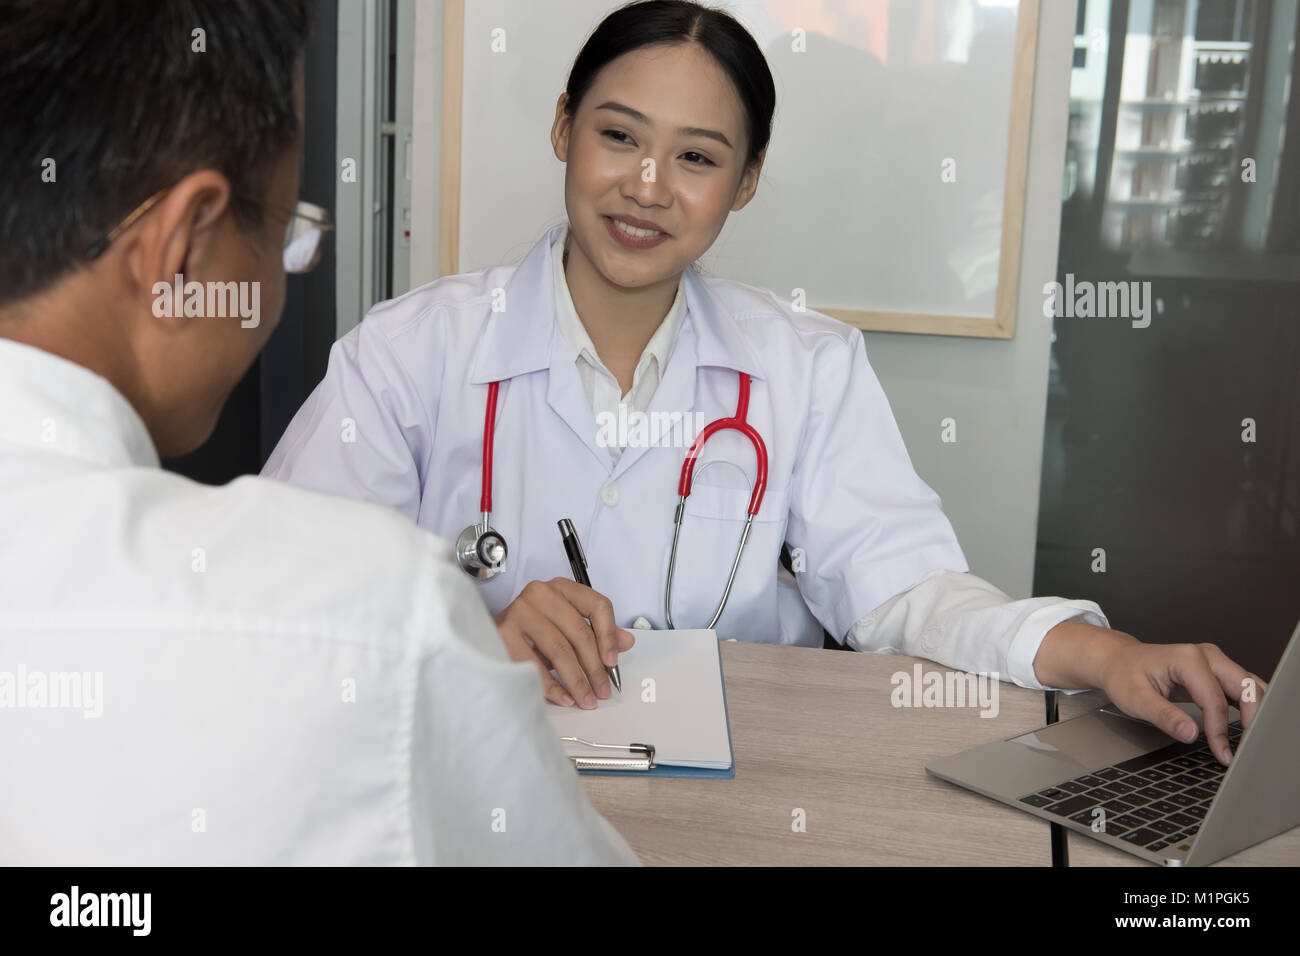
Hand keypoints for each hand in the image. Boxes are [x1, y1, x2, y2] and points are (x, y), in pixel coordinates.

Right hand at [493, 578, 635, 708]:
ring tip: (586, 699)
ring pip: (559, 650)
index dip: (609, 635)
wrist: (485, 634)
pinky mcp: (504, 633)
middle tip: (603, 690)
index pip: (597, 605)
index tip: (612, 661)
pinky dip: (553, 686)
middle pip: (579, 632)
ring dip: (576, 681)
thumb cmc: (532, 630)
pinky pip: (535, 666)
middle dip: (594, 667)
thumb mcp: (567, 627)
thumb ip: (597, 632)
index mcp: (562, 588)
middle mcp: (541, 593)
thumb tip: (626, 642)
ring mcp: (520, 611)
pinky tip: (564, 698)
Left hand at [1035, 622, 1268, 765]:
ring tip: (1251, 743)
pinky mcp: (1217, 672)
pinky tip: (1249, 729)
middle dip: (1253, 720)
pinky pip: (1243, 689)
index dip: (1220, 730)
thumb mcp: (1135, 699)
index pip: (1215, 699)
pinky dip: (1250, 708)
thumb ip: (1164, 716)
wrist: (1118, 661)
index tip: (1222, 754)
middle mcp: (1207, 655)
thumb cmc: (1123, 675)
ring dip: (1257, 714)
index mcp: (1187, 658)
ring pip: (1250, 687)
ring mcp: (1214, 662)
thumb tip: (1191, 734)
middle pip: (1246, 687)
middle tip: (1248, 750)